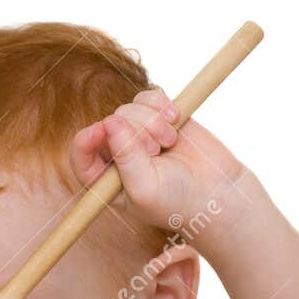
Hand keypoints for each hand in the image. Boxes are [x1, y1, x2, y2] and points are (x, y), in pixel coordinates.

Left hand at [69, 87, 247, 244]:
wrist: (217, 192)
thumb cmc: (176, 201)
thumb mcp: (144, 187)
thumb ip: (125, 156)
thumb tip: (109, 121)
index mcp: (103, 178)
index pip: (81, 152)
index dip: (88, 138)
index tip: (105, 129)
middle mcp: (116, 154)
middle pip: (109, 123)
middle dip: (135, 131)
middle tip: (156, 151)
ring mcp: (137, 134)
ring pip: (129, 108)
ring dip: (151, 121)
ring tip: (169, 141)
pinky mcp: (159, 118)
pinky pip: (148, 97)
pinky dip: (161, 104)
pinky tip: (176, 118)